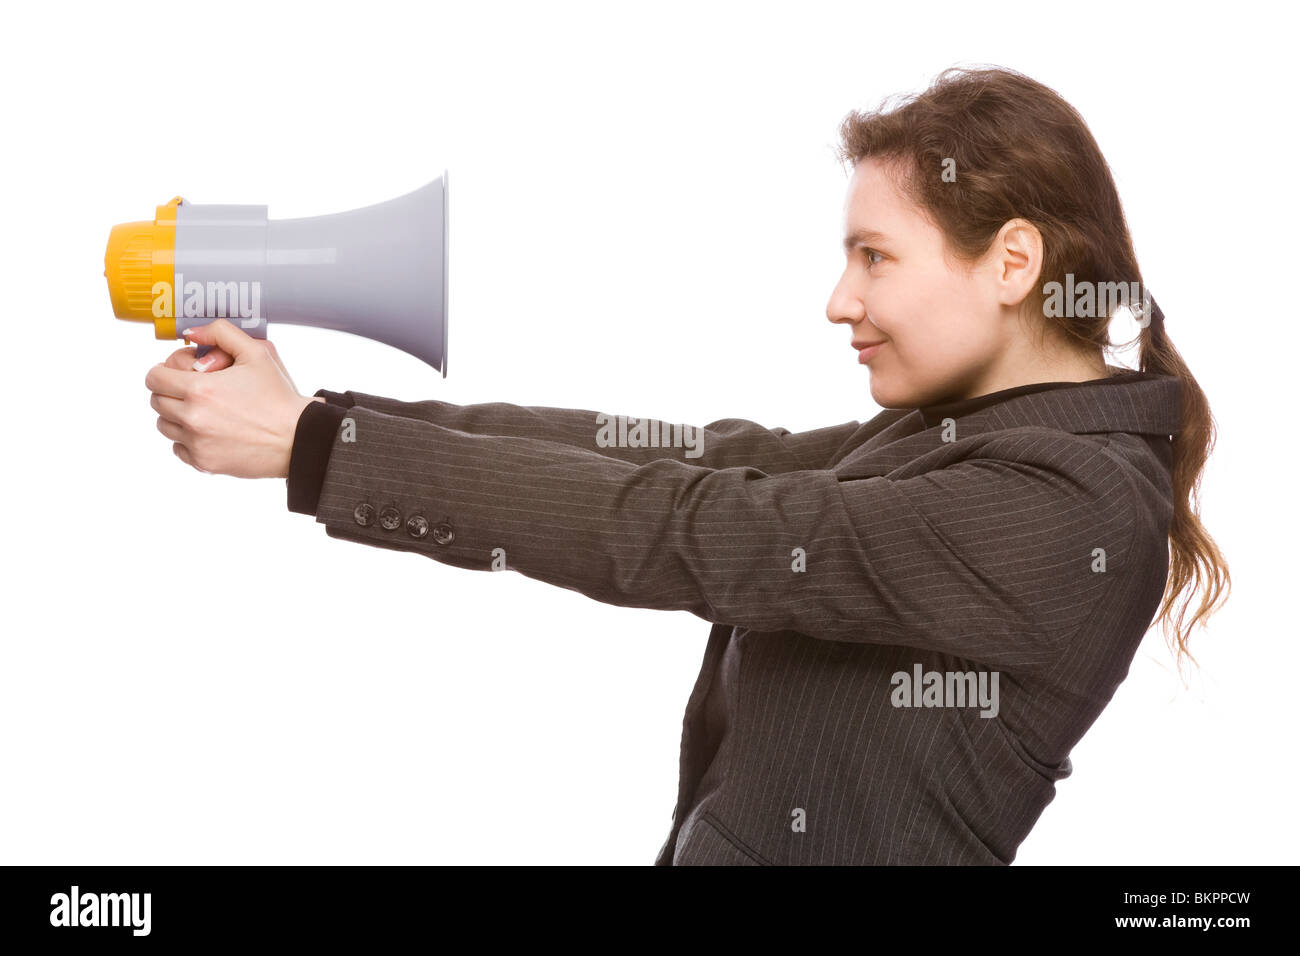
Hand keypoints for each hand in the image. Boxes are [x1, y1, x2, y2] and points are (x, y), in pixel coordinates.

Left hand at [145, 318, 322, 478]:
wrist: (297, 438)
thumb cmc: (279, 396)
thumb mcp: (257, 353)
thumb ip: (221, 333)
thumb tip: (191, 333)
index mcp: (200, 389)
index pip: (154, 377)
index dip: (163, 371)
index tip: (177, 373)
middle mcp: (193, 418)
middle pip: (156, 401)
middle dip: (170, 391)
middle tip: (192, 390)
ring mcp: (197, 443)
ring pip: (164, 425)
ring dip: (176, 416)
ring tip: (202, 411)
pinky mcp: (204, 462)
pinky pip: (178, 448)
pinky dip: (187, 440)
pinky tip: (209, 431)